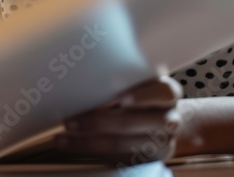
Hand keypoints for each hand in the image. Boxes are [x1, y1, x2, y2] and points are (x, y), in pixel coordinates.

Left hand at [56, 75, 183, 165]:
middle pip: (134, 122)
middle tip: (70, 120)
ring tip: (64, 138)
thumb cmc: (143, 96)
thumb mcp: (142, 83)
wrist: (162, 125)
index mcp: (169, 94)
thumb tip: (83, 73)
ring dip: (88, 141)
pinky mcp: (149, 161)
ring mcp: (161, 144)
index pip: (164, 92)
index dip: (143, 96)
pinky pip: (118, 159)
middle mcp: (170, 119)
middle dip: (98, 122)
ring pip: (123, 144)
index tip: (122, 99)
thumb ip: (125, 78)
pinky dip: (92, 153)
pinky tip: (73, 146)